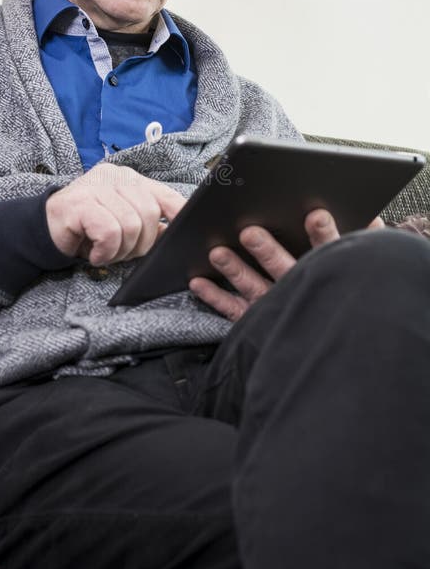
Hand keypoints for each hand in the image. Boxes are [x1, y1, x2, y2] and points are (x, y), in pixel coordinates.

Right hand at [45, 163, 185, 265]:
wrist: (43, 229)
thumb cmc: (86, 228)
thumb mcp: (120, 223)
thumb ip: (145, 222)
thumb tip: (169, 231)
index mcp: (129, 179)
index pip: (164, 193)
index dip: (178, 213)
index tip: (183, 232)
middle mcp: (114, 177)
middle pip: (149, 213)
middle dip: (141, 243)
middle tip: (121, 253)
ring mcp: (95, 187)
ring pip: (130, 225)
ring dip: (120, 250)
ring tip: (105, 253)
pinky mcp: (80, 203)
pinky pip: (109, 232)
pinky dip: (106, 251)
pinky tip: (95, 254)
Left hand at [189, 209, 384, 321]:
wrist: (334, 354)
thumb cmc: (342, 298)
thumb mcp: (356, 267)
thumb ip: (359, 243)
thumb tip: (371, 219)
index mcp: (327, 274)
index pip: (329, 250)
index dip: (324, 233)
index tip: (315, 215)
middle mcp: (300, 291)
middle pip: (284, 266)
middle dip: (267, 249)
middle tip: (249, 233)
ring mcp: (276, 309)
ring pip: (254, 286)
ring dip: (235, 269)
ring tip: (217, 253)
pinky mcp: (257, 323)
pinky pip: (233, 311)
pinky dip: (215, 297)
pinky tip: (197, 282)